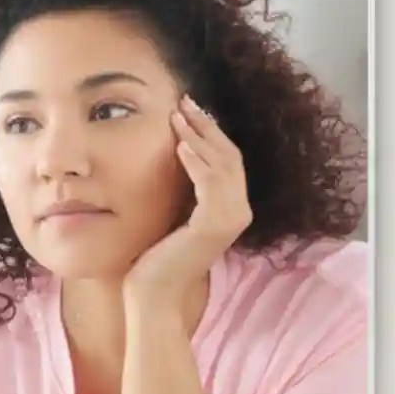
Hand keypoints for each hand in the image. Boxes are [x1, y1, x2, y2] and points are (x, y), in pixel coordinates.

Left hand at [123, 95, 251, 306]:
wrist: (154, 292)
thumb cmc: (159, 256)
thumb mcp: (176, 213)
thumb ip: (186, 190)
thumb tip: (179, 153)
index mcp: (232, 208)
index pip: (228, 160)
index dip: (211, 132)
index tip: (191, 109)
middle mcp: (239, 212)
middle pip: (229, 155)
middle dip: (207, 126)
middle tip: (186, 101)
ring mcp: (230, 219)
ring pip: (221, 164)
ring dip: (199, 136)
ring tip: (179, 114)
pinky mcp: (214, 225)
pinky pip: (208, 184)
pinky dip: (196, 162)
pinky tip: (180, 145)